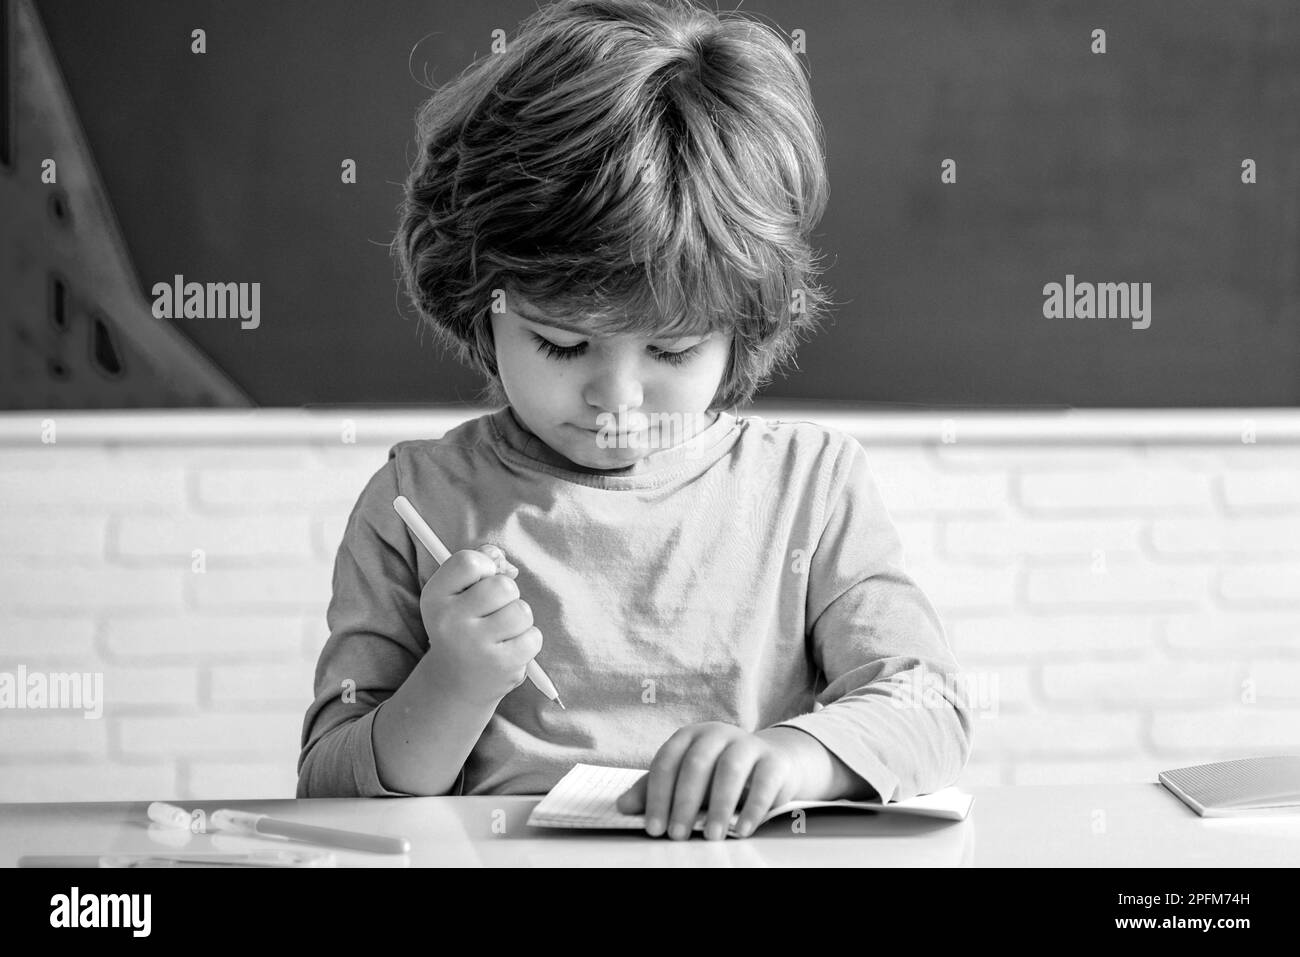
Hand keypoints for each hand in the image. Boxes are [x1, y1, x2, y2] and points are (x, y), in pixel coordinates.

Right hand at [418, 542, 538, 706]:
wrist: (454, 683)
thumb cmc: (462, 627)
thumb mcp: (456, 594)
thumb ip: (481, 567)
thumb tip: (508, 566)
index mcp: (435, 597)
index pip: (468, 562)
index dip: (485, 565)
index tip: (482, 581)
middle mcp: (450, 621)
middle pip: (503, 586)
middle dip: (508, 595)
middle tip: (493, 612)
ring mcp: (475, 645)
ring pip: (522, 611)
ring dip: (519, 619)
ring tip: (502, 632)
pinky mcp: (500, 665)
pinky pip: (533, 636)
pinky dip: (528, 640)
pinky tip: (509, 649)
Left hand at [614, 722, 803, 839]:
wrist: (770, 763)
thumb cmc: (718, 775)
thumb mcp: (684, 782)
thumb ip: (654, 792)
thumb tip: (623, 807)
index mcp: (689, 737)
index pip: (667, 762)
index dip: (657, 796)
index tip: (653, 828)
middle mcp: (717, 734)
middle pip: (696, 764)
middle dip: (684, 802)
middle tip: (677, 835)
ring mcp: (747, 744)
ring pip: (730, 769)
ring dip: (719, 806)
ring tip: (712, 836)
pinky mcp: (774, 760)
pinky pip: (764, 781)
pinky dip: (753, 807)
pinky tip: (743, 829)